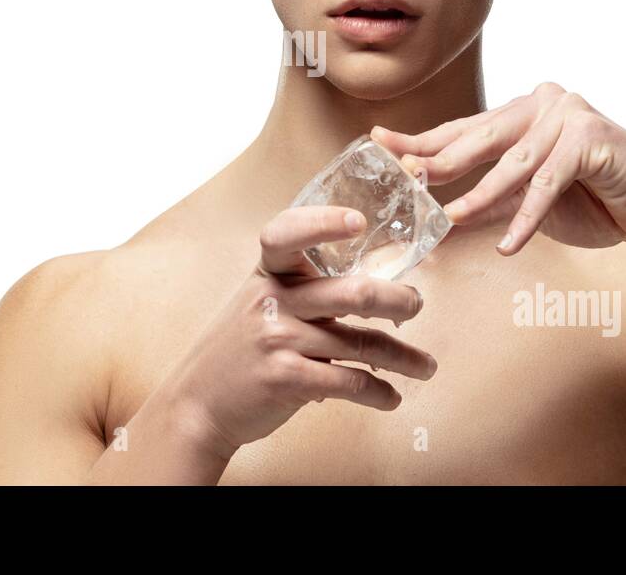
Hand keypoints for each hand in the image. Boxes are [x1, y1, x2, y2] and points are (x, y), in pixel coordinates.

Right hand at [158, 205, 436, 458]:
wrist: (198, 404)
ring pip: (361, 343)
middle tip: (416, 305)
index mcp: (268, 273)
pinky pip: (348, 382)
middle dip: (398, 300)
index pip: (289, 232)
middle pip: (353, 291)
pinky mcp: (285, 379)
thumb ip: (303, 288)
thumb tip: (374, 284)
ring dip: (404, 357)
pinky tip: (389, 397)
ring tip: (426, 366)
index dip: (323, 221)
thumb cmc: (240, 349)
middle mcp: (272, 300)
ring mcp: (277, 339)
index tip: (358, 221)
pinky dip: (378, 392)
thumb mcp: (260, 303)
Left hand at [370, 81, 625, 261]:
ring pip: (512, 163)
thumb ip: (484, 206)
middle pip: (479, 138)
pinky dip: (527, 216)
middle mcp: (542, 102)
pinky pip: (548, 182)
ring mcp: (569, 113)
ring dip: (480, 196)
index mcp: (522, 111)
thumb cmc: (593, 202)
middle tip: (406, 179)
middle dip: (438, 162)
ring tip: (449, 220)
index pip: (462, 128)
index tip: (380, 142)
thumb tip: (434, 226)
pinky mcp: (591, 137)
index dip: (421, 140)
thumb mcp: (526, 205)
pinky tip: (508, 245)